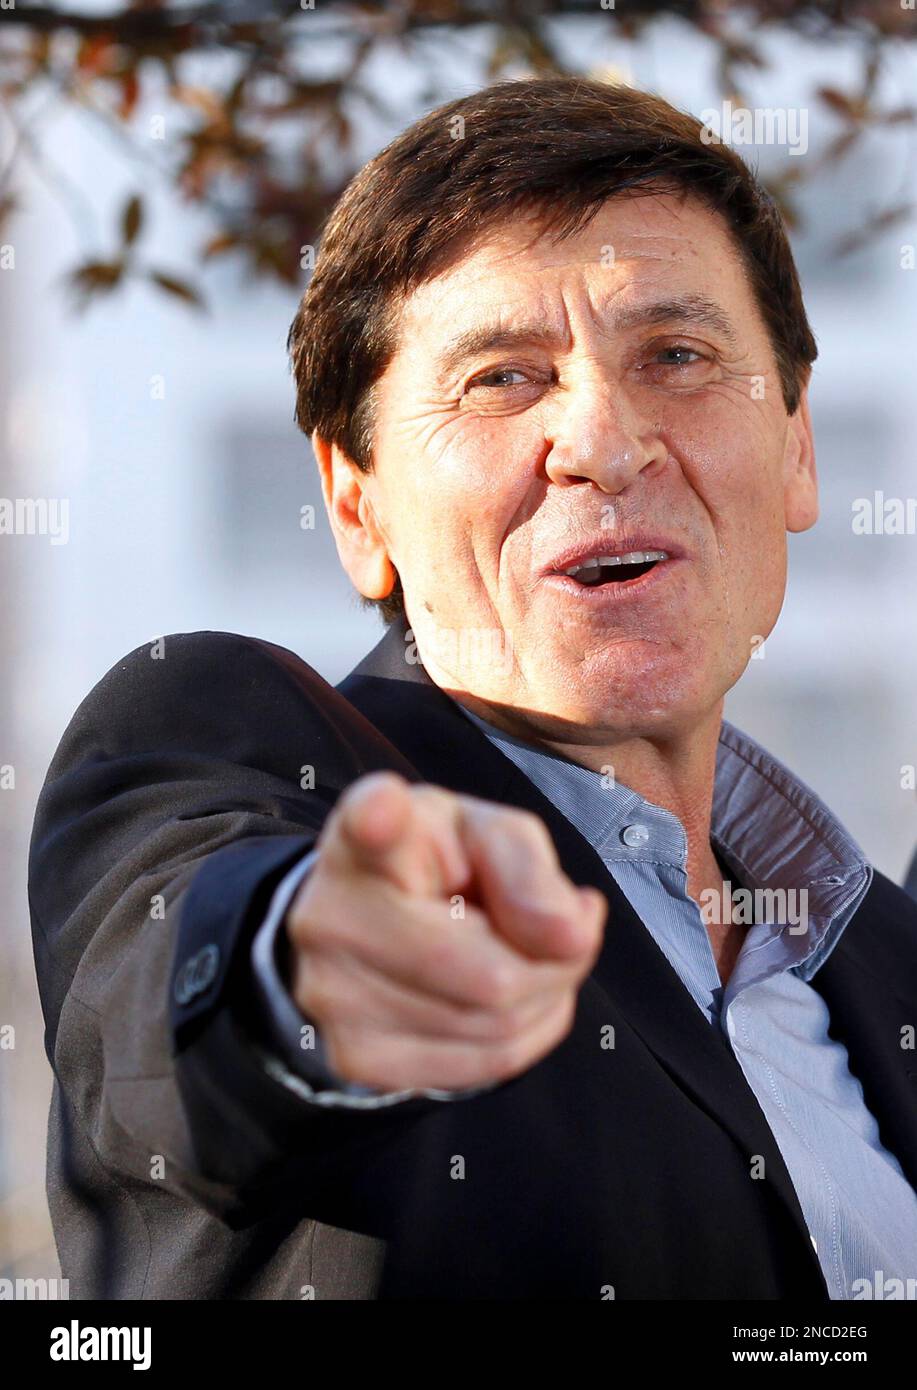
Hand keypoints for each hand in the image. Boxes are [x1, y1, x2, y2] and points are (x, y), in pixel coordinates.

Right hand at [284, 770, 606, 1092]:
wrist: (371, 921)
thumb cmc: (437, 865)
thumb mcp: (489, 835)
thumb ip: (531, 870)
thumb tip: (571, 937)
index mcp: (366, 835)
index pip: (367, 823)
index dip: (378, 818)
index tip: (382, 811)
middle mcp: (332, 914)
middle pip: (491, 975)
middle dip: (554, 962)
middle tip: (561, 930)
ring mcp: (334, 995)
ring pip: (496, 1029)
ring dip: (544, 997)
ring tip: (528, 956)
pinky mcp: (355, 1057)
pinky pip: (485, 1066)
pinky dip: (525, 1034)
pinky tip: (511, 996)